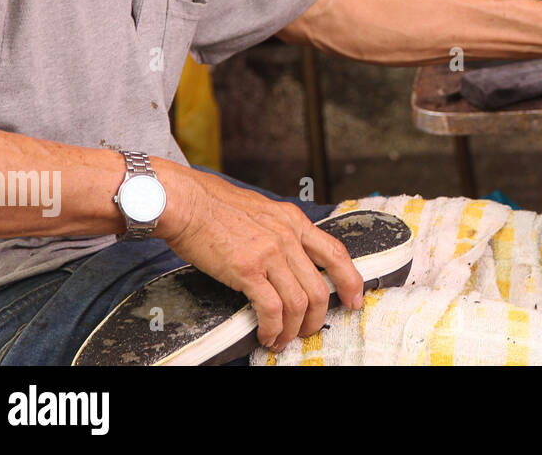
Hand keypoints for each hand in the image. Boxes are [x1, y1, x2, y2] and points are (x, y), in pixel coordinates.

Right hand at [156, 166, 364, 351]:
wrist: (186, 202)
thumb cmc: (215, 207)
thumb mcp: (263, 210)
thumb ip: (280, 231)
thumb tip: (289, 258)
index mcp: (294, 220)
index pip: (336, 253)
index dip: (351, 280)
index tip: (355, 299)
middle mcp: (288, 235)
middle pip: (321, 287)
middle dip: (318, 317)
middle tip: (308, 331)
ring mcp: (269, 252)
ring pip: (300, 303)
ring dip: (294, 329)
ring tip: (282, 338)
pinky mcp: (247, 269)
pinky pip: (272, 308)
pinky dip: (273, 328)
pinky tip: (266, 334)